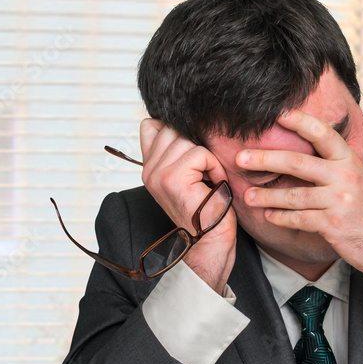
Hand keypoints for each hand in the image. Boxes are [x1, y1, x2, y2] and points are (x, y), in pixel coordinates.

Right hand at [140, 119, 236, 292]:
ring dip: (207, 159)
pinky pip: (200, 154)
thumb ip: (177, 151)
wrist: (210, 241)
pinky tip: (214, 183)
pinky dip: (214, 167)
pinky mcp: (172, 179)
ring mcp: (157, 174)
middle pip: (173, 129)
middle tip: (204, 173)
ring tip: (209, 180)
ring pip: (187, 140)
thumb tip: (184, 122)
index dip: (176, 132)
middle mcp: (148, 170)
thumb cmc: (208, 209)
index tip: (192, 157)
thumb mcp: (189, 175)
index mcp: (148, 167)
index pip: (152, 126)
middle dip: (195, 147)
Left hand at [239, 108, 362, 328]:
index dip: (300, 122)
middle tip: (241, 158)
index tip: (278, 116)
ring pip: (294, 195)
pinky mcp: (332, 225)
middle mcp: (345, 178)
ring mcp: (339, 202)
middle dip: (266, 158)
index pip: (323, 134)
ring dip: (267, 196)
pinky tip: (269, 217)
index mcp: (353, 162)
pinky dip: (282, 219)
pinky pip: (299, 219)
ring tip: (248, 196)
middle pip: (298, 163)